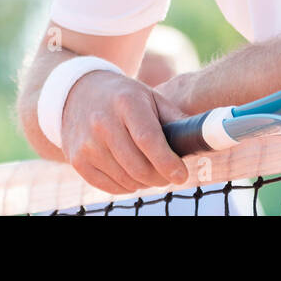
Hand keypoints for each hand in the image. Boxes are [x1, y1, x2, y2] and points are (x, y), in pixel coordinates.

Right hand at [60, 70, 190, 195]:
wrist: (79, 92)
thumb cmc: (124, 97)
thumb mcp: (150, 97)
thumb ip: (176, 118)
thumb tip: (202, 139)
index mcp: (126, 102)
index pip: (148, 139)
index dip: (167, 162)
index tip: (181, 175)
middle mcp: (102, 122)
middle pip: (138, 166)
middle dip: (160, 177)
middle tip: (169, 174)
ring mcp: (86, 143)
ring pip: (126, 180)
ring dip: (144, 182)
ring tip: (149, 170)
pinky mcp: (77, 160)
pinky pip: (110, 187)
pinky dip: (126, 186)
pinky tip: (130, 172)